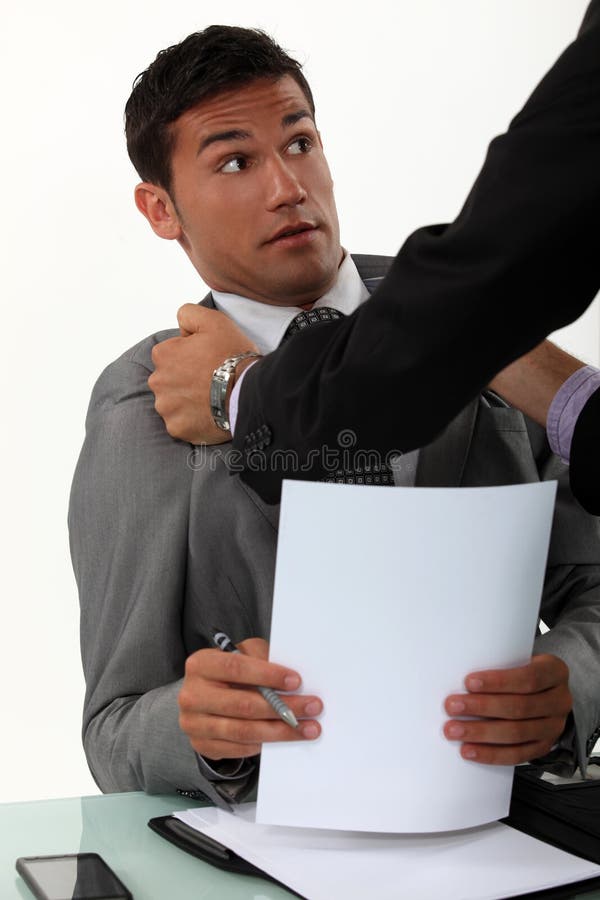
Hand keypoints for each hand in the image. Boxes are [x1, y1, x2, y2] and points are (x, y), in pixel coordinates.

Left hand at [148, 304, 259, 444]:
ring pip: (173, 403)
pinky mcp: (177, 428)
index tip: (207, 361)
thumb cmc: (232, 356)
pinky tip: (209, 414)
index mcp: (163, 355)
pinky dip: (193, 421)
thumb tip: (180, 324)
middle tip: (210, 381)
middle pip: (169, 380)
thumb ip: (188, 314)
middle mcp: (158, 381)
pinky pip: (181, 424)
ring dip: (187, 402)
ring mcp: (166, 407)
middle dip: (185, 380)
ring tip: (211, 399)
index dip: (191, 356)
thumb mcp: (213, 321)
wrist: (247, 392)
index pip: (171, 354)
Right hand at [178, 638, 322, 758]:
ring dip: (281, 731)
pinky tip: (283, 738)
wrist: (203, 697)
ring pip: (244, 730)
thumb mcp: (242, 654)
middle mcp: (192, 695)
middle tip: (313, 707)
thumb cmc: (229, 672)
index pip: (236, 668)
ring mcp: (194, 723)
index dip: (268, 675)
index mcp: (200, 665)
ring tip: (307, 728)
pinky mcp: (202, 745)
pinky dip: (263, 744)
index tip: (296, 681)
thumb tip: (289, 677)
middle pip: (243, 704)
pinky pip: (238, 748)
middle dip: (283, 707)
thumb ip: (260, 657)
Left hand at [443, 653, 571, 764]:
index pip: (528, 677)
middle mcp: (559, 700)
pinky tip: (469, 750)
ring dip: (481, 733)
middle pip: (520, 707)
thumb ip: (497, 664)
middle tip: (452, 706)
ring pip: (517, 733)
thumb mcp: (517, 658)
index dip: (498, 681)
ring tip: (454, 730)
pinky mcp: (544, 747)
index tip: (468, 682)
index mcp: (555, 671)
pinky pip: (517, 755)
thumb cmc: (521, 670)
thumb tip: (455, 672)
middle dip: (482, 708)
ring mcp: (554, 727)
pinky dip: (491, 754)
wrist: (543, 690)